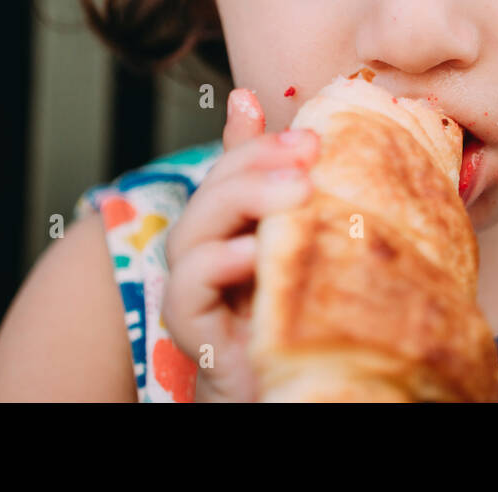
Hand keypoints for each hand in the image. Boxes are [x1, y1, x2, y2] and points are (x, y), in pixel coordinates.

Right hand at [160, 88, 318, 401]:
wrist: (298, 388)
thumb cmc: (301, 316)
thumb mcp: (310, 241)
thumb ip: (296, 187)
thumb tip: (267, 108)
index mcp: (237, 221)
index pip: (234, 165)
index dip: (259, 141)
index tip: (308, 132)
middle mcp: (209, 246)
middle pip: (214, 187)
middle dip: (258, 160)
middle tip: (310, 151)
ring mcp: (194, 285)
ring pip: (194, 228)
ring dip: (243, 199)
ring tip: (296, 190)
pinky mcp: (190, 326)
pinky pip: (187, 287)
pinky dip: (217, 263)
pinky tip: (255, 252)